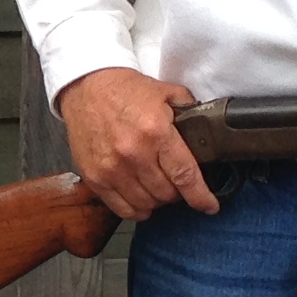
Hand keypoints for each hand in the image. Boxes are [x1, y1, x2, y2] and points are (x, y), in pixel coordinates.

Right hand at [58, 65, 222, 221]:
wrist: (86, 87)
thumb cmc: (126, 90)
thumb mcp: (166, 92)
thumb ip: (190, 111)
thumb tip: (208, 130)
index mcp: (156, 132)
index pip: (185, 176)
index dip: (201, 197)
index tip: (210, 206)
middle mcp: (134, 154)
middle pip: (166, 193)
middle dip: (177, 192)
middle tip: (175, 181)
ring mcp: (111, 168)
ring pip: (146, 204)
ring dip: (157, 200)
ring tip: (157, 188)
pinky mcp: (94, 177)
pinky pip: (122, 208)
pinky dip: (136, 209)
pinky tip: (140, 199)